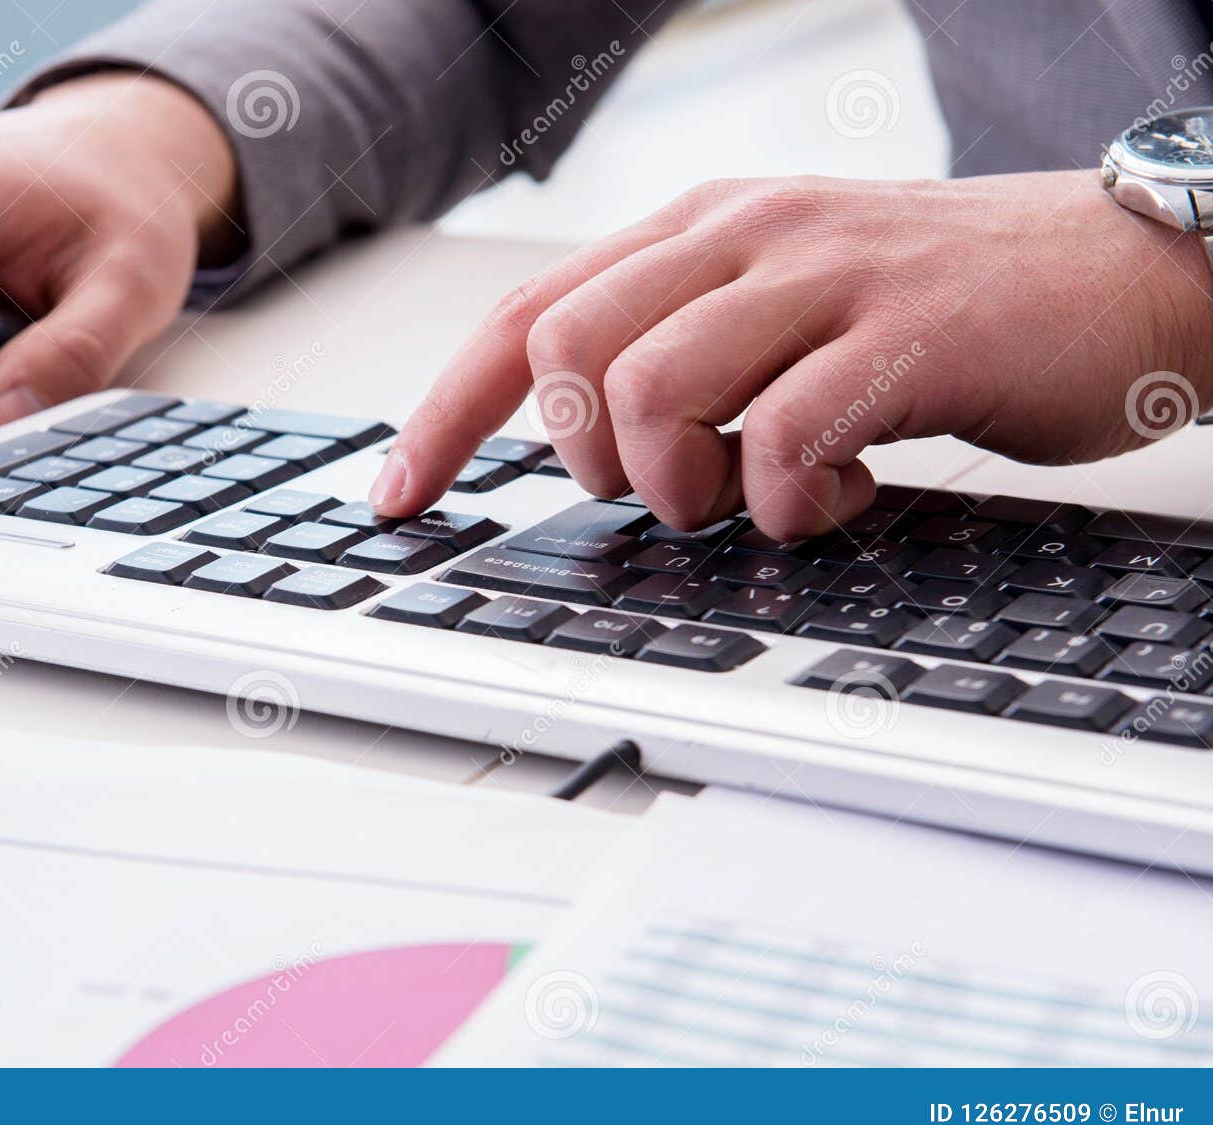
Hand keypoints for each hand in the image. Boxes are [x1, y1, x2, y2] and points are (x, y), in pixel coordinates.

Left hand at [371, 170, 1212, 538]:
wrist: (1113, 273)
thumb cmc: (932, 312)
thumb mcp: (779, 308)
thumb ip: (681, 352)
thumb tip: (583, 453)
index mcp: (696, 231)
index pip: (525, 317)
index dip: (446, 416)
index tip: (400, 498)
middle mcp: (742, 235)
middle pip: (568, 359)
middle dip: (592, 464)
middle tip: (678, 487)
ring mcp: (823, 275)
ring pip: (653, 396)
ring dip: (687, 486)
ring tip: (760, 491)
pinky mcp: (904, 335)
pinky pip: (783, 441)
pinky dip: (790, 504)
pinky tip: (840, 492)